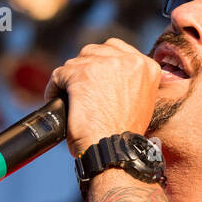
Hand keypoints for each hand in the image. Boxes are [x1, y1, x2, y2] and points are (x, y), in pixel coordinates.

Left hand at [43, 37, 160, 157]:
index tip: (94, 79)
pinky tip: (56, 101)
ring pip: (76, 62)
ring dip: (70, 78)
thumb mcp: (140, 103)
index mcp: (147, 67)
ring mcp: (105, 64)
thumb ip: (130, 83)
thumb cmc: (123, 136)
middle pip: (95, 51)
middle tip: (80, 90)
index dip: (101, 63)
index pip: (116, 49)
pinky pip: (60, 74)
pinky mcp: (83, 73)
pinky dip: (54, 88)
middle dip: (85, 68)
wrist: (114, 151)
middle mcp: (129, 61)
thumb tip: (110, 78)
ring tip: (68, 97)